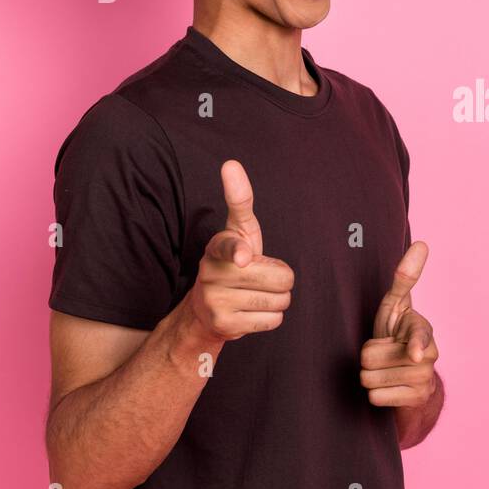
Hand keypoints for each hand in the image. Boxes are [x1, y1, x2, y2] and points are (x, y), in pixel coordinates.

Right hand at [185, 160, 294, 342]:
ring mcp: (215, 300)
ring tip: (255, 294)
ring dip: (277, 299)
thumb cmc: (233, 262)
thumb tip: (230, 163)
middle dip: (281, 279)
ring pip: (280, 300)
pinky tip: (252, 311)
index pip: (229, 245)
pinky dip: (270, 317)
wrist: (207, 309)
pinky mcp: (225, 325)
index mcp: (217, 246)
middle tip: (262, 278)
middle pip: (281, 277)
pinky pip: (273, 320)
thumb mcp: (239, 230)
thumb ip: (240, 200)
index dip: (239, 251)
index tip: (243, 256)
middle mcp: (211, 272)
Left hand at [360, 241, 438, 407]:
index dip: (414, 344)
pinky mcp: (417, 399)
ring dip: (370, 376)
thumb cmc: (397, 337)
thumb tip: (422, 243)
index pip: (417, 334)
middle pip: (370, 356)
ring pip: (370, 378)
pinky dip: (376, 395)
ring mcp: (425, 378)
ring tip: (385, 370)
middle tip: (383, 355)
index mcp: (422, 328)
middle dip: (368, 357)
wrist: (409, 378)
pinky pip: (376, 397)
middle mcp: (429, 353)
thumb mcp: (396, 307)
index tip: (414, 354)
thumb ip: (405, 278)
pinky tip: (389, 388)